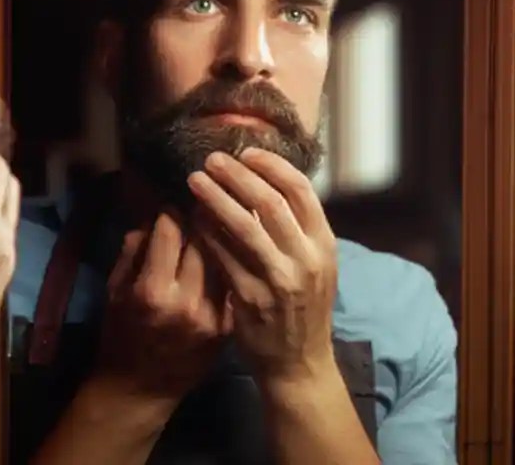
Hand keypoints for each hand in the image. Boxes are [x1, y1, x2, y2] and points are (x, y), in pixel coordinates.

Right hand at [95, 212, 232, 403]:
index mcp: (153, 290)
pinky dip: (234, 260)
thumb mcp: (115, 288)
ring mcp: (213, 316)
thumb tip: (152, 207)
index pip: (171, 231)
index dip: (174, 205)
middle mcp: (187, 302)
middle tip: (207, 193)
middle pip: (205, 240)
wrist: (140, 389)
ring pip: (227, 258)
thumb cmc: (120, 334)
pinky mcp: (229, 326)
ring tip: (226, 209)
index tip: (176, 190)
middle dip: (205, 212)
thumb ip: (134, 248)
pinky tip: (235, 243)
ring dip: (226, 231)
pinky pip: (234, 281)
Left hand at [187, 149, 338, 385]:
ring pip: (243, 226)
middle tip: (212, 159)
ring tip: (195, 180)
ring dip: (216, 198)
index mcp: (322, 244)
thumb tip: (264, 182)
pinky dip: (206, 233)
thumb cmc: (303, 307)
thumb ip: (296, 229)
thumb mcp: (313, 264)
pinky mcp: (250, 298)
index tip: (246, 152)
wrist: (298, 362)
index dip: (271, 165)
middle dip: (237, 175)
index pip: (300, 190)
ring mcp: (278, 280)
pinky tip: (192, 219)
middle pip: (269, 202)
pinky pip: (223, 257)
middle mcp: (304, 259)